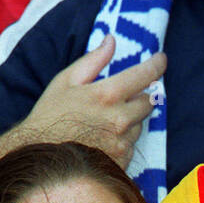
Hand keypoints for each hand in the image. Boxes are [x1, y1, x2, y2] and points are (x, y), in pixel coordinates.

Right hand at [15, 36, 165, 168]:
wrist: (41, 158)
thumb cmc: (50, 117)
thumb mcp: (65, 82)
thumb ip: (93, 61)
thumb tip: (111, 40)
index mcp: (107, 95)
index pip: (144, 76)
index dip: (156, 65)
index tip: (161, 60)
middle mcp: (120, 119)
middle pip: (148, 102)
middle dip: (139, 97)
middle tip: (119, 98)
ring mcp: (123, 143)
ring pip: (139, 126)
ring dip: (129, 120)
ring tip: (101, 123)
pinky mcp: (123, 162)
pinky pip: (131, 146)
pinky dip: (122, 141)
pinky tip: (100, 141)